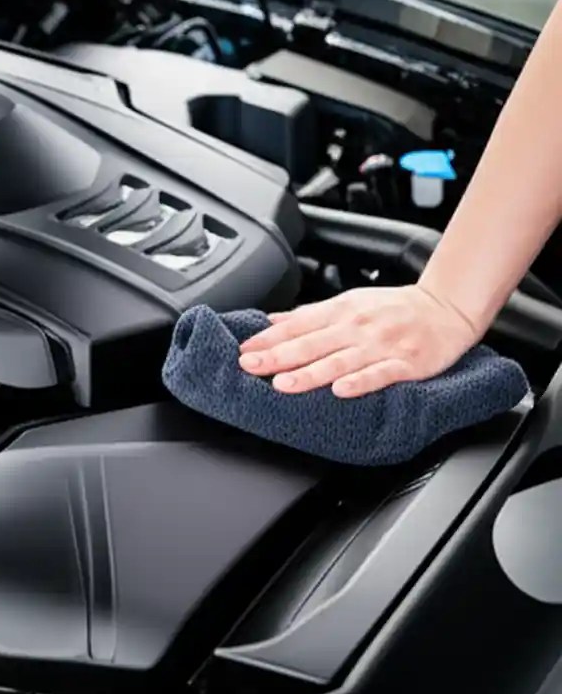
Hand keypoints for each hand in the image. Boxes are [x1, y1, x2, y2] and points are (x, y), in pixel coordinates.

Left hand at [237, 284, 481, 397]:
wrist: (447, 308)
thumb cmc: (394, 308)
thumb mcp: (349, 302)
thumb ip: (310, 315)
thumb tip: (272, 322)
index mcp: (342, 310)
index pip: (297, 325)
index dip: (269, 339)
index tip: (244, 350)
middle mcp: (358, 327)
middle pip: (312, 343)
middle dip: (277, 356)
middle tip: (250, 367)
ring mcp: (382, 345)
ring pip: (340, 361)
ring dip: (310, 373)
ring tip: (282, 384)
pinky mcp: (407, 363)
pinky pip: (380, 374)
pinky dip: (361, 382)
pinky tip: (341, 391)